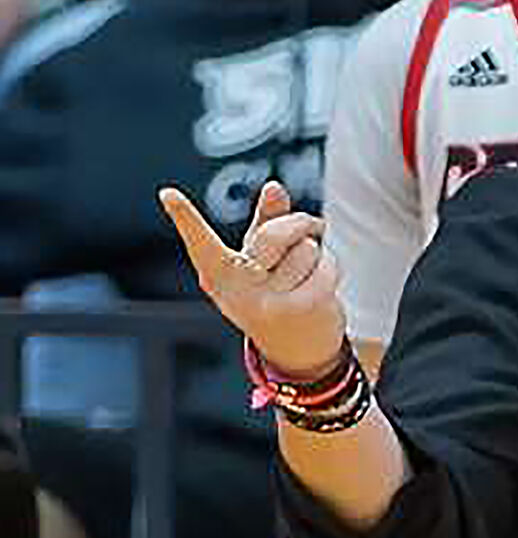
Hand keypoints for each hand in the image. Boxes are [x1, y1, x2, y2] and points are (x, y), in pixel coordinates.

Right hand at [160, 181, 344, 376]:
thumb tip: (275, 186)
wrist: (298, 351)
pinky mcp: (301, 309)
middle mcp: (237, 291)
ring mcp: (268, 303)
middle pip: (274, 235)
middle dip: (298, 225)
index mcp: (218, 277)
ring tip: (304, 277)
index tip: (168, 194)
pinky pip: (326, 267)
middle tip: (309, 228)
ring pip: (306, 249)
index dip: (186, 219)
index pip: (201, 244)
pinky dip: (330, 270)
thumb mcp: (260, 260)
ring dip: (316, 255)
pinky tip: (321, 290)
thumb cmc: (274, 294)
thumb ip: (266, 221)